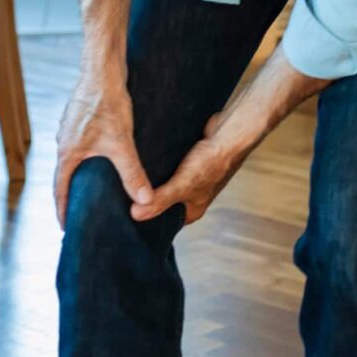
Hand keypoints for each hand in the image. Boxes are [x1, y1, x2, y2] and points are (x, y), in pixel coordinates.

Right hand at [53, 61, 152, 229]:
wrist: (102, 69)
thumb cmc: (108, 104)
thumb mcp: (122, 144)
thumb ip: (132, 173)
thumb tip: (145, 200)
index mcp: (67, 153)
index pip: (60, 190)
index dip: (63, 210)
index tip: (67, 227)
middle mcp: (64, 142)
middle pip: (65, 175)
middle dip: (73, 194)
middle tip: (82, 211)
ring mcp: (70, 128)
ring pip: (75, 158)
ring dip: (81, 173)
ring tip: (95, 186)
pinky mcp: (80, 116)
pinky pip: (82, 143)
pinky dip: (89, 155)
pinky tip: (104, 155)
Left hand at [130, 113, 244, 225]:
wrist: (229, 134)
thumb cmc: (213, 162)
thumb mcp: (182, 185)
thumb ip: (159, 200)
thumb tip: (136, 214)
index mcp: (194, 210)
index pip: (167, 222)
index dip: (149, 218)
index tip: (129, 212)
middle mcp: (194, 196)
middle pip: (165, 201)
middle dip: (148, 197)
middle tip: (127, 193)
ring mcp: (192, 178)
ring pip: (167, 182)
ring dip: (154, 179)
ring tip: (134, 176)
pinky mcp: (190, 161)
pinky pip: (170, 166)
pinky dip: (161, 164)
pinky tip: (147, 158)